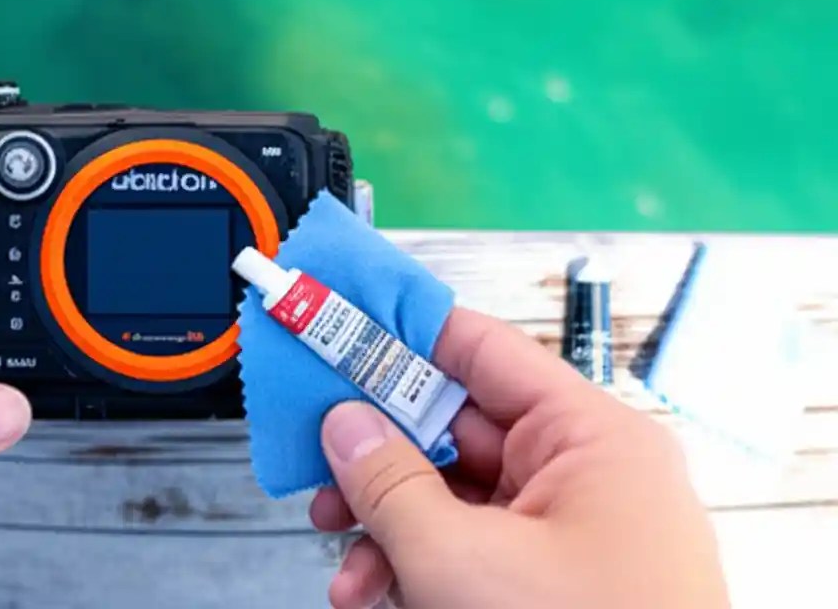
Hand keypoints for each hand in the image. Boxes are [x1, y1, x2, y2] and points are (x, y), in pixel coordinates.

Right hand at [310, 308, 729, 607]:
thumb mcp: (462, 562)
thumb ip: (389, 483)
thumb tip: (344, 426)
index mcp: (589, 437)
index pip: (479, 347)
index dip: (399, 331)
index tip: (335, 322)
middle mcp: (584, 474)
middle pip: (454, 426)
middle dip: (376, 451)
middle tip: (314, 454)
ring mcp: (569, 532)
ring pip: (452, 494)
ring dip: (384, 523)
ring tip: (341, 556)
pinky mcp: (552, 581)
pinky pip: (467, 546)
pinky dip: (414, 564)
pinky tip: (372, 591)